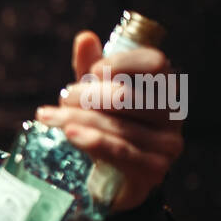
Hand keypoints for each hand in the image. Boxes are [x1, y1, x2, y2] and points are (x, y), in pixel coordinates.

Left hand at [35, 31, 183, 212]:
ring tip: (48, 116)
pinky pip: (119, 149)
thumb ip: (90, 70)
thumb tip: (85, 37)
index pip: (155, 64)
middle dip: (87, 95)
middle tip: (62, 97)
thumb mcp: (96, 98)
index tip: (94, 70)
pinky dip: (91, 140)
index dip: (122, 63)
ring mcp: (167, 143)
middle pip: (127, 95)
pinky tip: (68, 134)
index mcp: (164, 88)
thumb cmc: (106, 130)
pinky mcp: (154, 169)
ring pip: (116, 124)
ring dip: (76, 118)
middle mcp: (172, 114)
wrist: (114, 182)